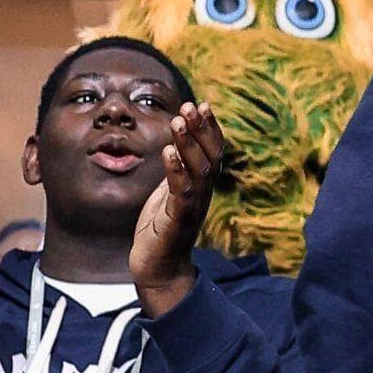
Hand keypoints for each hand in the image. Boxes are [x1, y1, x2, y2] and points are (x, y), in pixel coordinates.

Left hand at [131, 103, 223, 318]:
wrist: (157, 269)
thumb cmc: (161, 228)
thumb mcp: (170, 192)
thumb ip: (177, 171)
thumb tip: (176, 143)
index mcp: (204, 184)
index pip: (214, 150)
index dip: (210, 127)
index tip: (201, 104)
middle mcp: (204, 192)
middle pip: (212, 155)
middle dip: (201, 129)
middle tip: (190, 106)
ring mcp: (194, 206)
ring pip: (200, 169)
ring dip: (189, 143)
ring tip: (177, 121)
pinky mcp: (179, 220)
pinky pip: (181, 191)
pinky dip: (176, 170)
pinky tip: (168, 152)